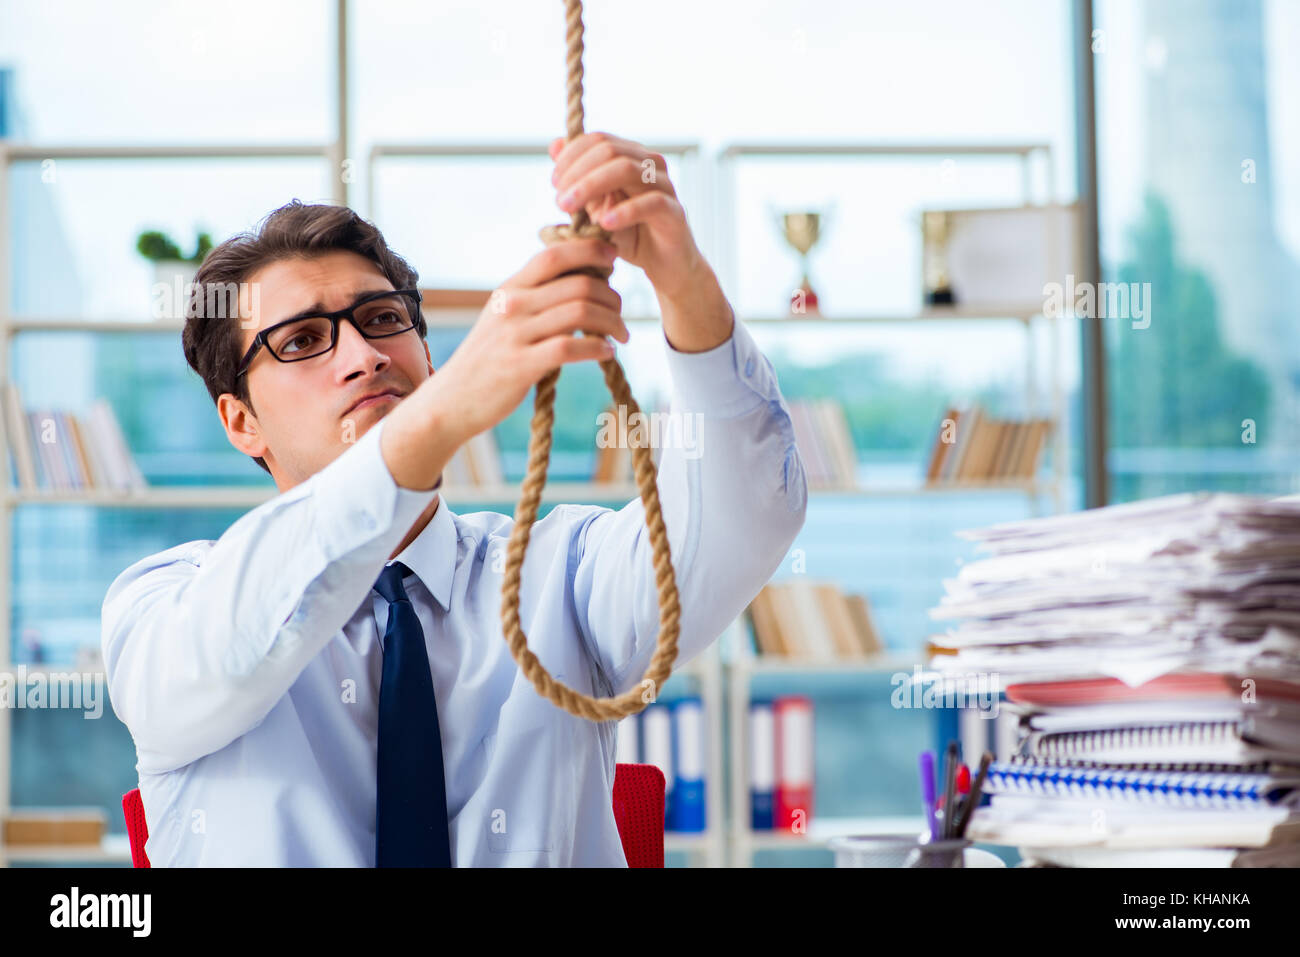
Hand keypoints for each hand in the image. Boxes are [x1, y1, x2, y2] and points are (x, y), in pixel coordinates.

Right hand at [428, 238, 628, 442]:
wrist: (453, 399)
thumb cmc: (488, 357)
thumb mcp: (504, 316)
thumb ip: (535, 297)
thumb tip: (582, 279)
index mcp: (511, 288)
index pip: (554, 255)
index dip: (590, 250)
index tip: (613, 257)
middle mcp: (513, 305)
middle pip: (578, 284)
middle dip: (611, 296)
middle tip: (620, 312)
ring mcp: (515, 335)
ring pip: (580, 313)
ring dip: (612, 322)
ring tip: (622, 334)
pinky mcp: (521, 366)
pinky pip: (569, 348)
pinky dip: (597, 348)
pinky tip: (607, 352)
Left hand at [549, 131, 705, 301]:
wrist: (664, 266)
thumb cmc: (629, 234)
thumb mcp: (596, 206)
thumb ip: (578, 178)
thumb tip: (555, 145)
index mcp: (632, 156)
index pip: (599, 140)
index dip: (572, 156)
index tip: (554, 182)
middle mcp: (650, 163)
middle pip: (610, 151)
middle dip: (577, 172)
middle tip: (560, 199)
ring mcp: (664, 185)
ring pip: (626, 169)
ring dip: (591, 186)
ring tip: (571, 209)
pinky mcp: (674, 211)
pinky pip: (650, 202)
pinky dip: (624, 211)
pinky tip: (605, 224)